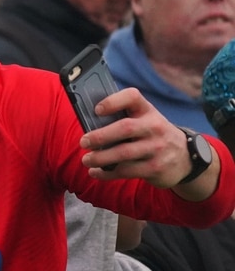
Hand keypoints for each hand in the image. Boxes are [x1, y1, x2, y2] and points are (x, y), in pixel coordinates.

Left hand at [80, 88, 198, 187]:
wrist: (185, 158)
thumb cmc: (153, 136)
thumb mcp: (145, 121)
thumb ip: (124, 120)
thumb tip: (89, 125)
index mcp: (148, 111)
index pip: (132, 97)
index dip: (113, 101)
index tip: (96, 109)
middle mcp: (155, 127)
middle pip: (124, 128)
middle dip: (100, 136)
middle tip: (84, 141)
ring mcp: (157, 148)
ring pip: (123, 153)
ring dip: (100, 158)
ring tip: (86, 160)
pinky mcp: (155, 168)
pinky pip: (126, 171)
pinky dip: (106, 173)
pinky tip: (95, 172)